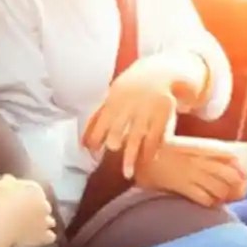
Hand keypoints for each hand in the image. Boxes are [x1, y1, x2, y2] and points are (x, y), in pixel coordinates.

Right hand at [0, 175, 56, 246]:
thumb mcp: (1, 184)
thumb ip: (9, 181)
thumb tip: (10, 179)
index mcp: (35, 190)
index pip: (34, 190)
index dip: (26, 195)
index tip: (17, 200)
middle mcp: (44, 205)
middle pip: (44, 206)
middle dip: (37, 209)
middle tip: (24, 214)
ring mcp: (46, 222)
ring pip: (50, 221)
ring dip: (43, 223)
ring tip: (32, 227)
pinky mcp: (44, 237)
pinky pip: (50, 237)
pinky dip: (45, 237)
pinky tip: (38, 238)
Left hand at [82, 58, 177, 178]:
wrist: (162, 72)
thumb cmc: (131, 89)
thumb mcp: (114, 95)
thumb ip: (98, 117)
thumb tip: (82, 143)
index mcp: (114, 99)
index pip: (101, 121)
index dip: (95, 137)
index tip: (91, 151)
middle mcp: (130, 105)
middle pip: (117, 129)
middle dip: (112, 143)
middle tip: (111, 154)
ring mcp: (147, 111)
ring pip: (136, 137)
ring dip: (131, 157)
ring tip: (127, 174)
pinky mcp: (163, 116)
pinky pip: (156, 137)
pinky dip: (151, 151)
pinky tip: (147, 161)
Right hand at [134, 143, 246, 206]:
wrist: (140, 158)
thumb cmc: (160, 151)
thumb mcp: (182, 145)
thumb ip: (198, 151)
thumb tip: (219, 159)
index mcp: (198, 149)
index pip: (228, 156)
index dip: (239, 167)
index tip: (243, 174)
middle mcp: (198, 161)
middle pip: (228, 175)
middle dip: (237, 184)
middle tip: (238, 189)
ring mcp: (191, 175)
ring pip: (219, 188)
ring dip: (224, 195)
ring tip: (223, 197)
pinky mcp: (183, 187)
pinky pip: (204, 199)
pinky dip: (210, 202)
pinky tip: (209, 202)